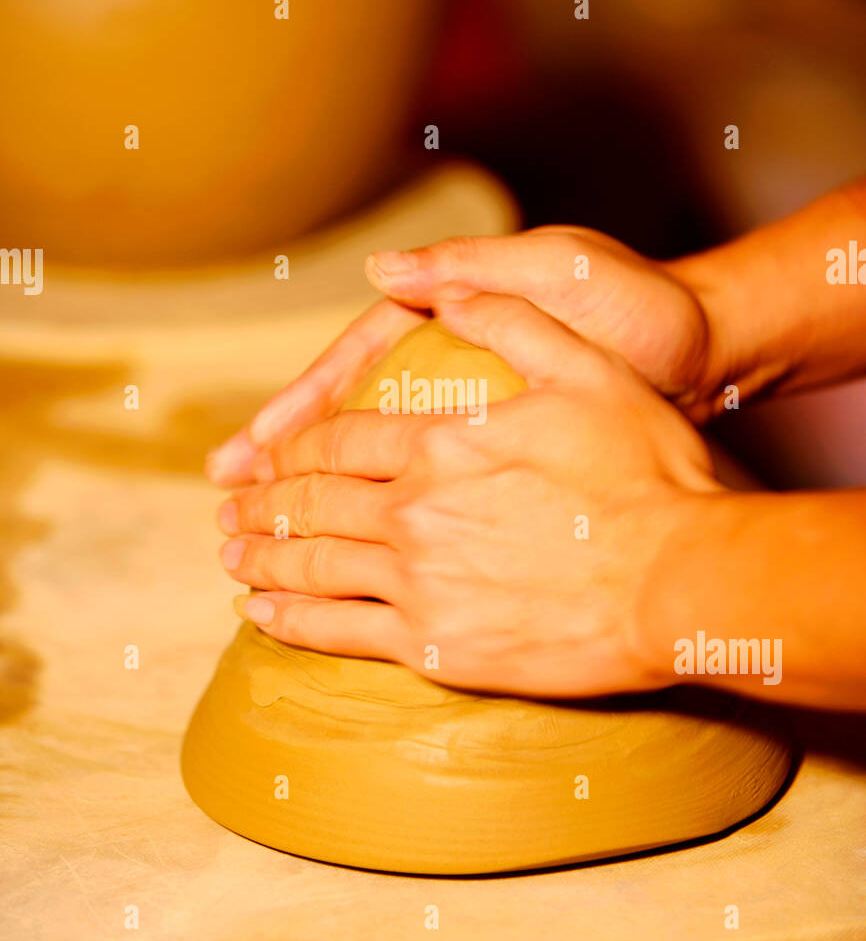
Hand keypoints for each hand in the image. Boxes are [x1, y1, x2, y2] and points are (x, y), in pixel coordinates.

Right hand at [205, 226, 716, 486]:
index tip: (253, 450)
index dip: (298, 408)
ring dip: (322, 497)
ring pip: (381, 464)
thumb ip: (476, 270)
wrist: (710, 353)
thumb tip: (381, 270)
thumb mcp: (560, 271)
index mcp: (449, 326)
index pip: (353, 368)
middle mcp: (452, 375)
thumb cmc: (638, 308)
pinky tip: (356, 557)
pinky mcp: (507, 461)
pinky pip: (432, 493)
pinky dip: (389, 521)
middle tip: (228, 502)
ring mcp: (476, 421)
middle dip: (287, 461)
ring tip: (264, 535)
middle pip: (351, 421)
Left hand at [216, 294, 721, 698]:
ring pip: (311, 569)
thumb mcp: (588, 371)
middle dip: (261, 503)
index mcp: (440, 446)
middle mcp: (413, 514)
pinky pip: (339, 634)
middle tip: (227, 510)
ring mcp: (418, 585)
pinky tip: (261, 619)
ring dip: (260, 560)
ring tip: (231, 557)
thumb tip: (447, 292)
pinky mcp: (435, 648)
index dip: (289, 446)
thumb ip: (511, 323)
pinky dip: (289, 623)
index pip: (335, 441)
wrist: (681, 583)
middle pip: (309, 504)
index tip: (261, 456)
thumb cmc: (646, 475)